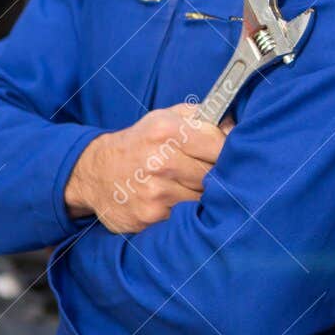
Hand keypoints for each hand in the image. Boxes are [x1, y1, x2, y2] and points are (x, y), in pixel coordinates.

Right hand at [65, 104, 227, 233]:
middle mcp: (160, 161)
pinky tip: (178, 201)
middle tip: (213, 174)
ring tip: (193, 186)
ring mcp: (154, 192)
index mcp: (167, 131)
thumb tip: (238, 129)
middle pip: (215, 176)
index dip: (231, 153)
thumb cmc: (142, 142)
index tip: (233, 156)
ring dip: (204, 195)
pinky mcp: (150, 216)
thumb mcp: (167, 117)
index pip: (220, 146)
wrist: (96, 172)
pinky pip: (186, 216)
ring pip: (204, 198)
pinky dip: (188, 211)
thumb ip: (205, 118)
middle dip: (219, 176)